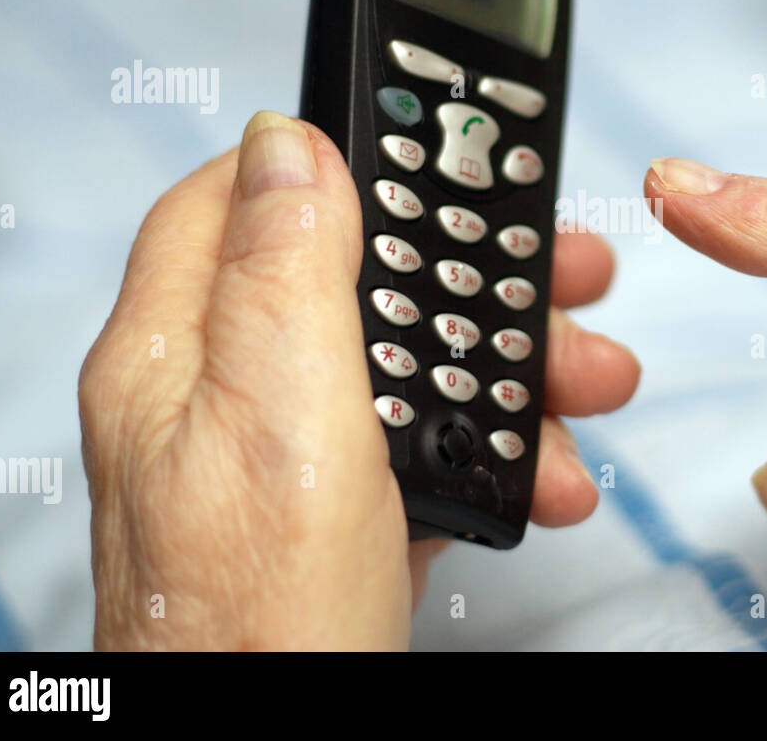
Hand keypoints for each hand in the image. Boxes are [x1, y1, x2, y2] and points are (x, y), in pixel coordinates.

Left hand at [79, 111, 638, 649]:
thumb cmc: (257, 622)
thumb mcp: (283, 414)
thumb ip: (286, 273)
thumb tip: (285, 143)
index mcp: (181, 354)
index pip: (231, 203)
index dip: (324, 163)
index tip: (421, 153)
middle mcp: (221, 400)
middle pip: (352, 285)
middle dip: (469, 278)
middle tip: (559, 275)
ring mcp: (282, 462)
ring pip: (405, 368)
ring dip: (508, 371)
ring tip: (585, 383)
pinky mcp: (337, 516)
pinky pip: (422, 449)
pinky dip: (493, 452)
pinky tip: (542, 475)